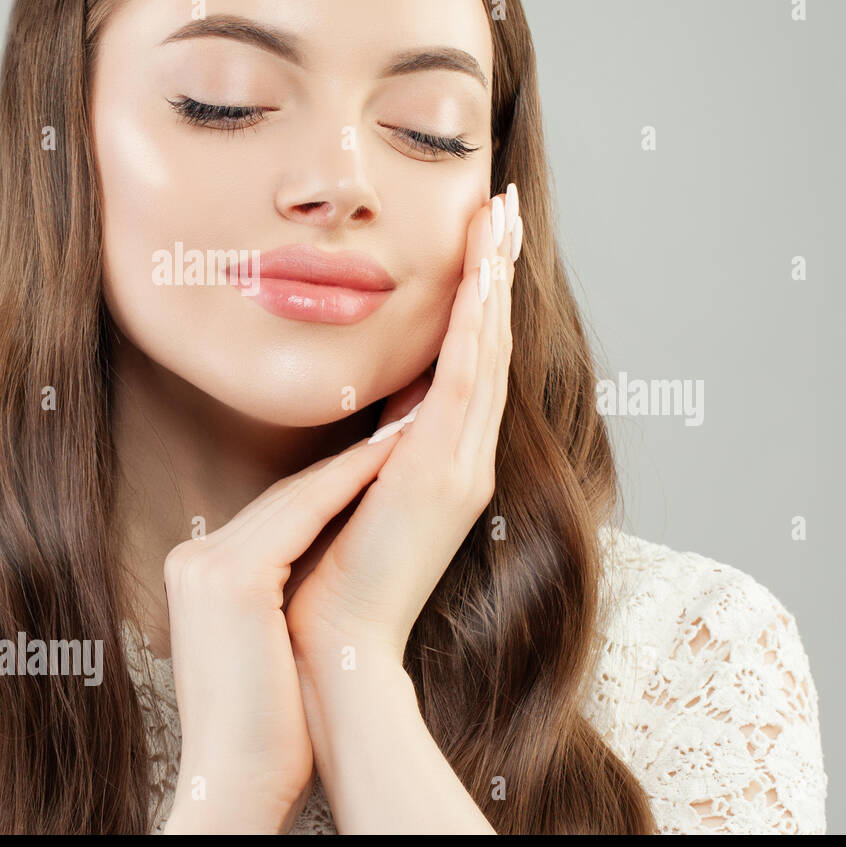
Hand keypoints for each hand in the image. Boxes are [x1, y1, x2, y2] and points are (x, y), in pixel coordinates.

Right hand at [160, 430, 405, 832]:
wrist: (236, 780)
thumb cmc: (269, 721)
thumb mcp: (269, 639)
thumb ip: (281, 591)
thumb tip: (329, 564)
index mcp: (202, 571)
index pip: (281, 512)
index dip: (340, 481)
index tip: (389, 452)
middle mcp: (197, 558)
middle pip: (290, 495)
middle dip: (353, 461)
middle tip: (408, 420)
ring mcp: (208, 564)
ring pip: (300, 494)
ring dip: (361, 460)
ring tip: (412, 425)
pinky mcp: (232, 578)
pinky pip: (304, 513)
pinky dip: (350, 483)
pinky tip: (394, 458)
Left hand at [285, 185, 520, 665]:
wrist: (338, 643)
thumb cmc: (338, 575)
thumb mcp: (366, 493)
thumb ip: (386, 447)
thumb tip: (389, 403)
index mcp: (449, 460)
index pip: (471, 361)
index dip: (481, 296)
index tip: (482, 238)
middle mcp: (468, 456)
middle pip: (492, 343)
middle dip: (498, 270)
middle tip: (505, 204)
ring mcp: (463, 465)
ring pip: (488, 351)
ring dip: (494, 281)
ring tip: (501, 218)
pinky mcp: (444, 475)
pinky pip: (467, 383)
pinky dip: (477, 327)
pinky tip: (482, 276)